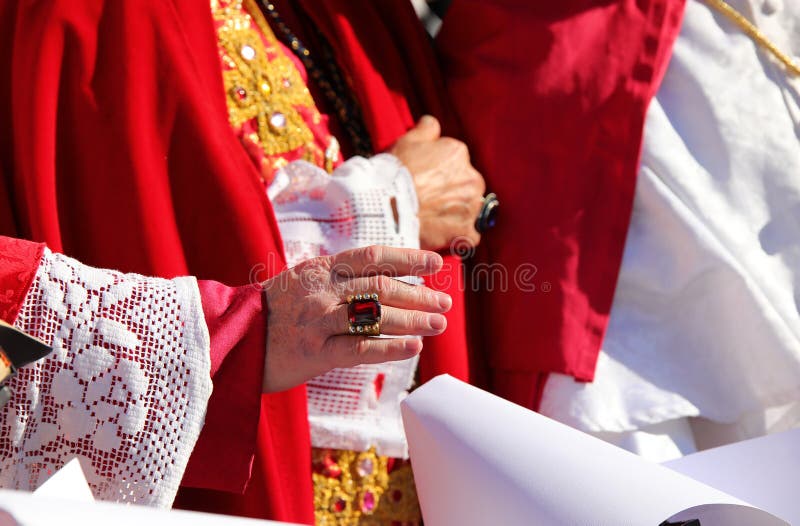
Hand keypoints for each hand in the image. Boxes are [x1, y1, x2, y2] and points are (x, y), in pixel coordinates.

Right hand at [261, 245, 451, 392]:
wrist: (232, 340)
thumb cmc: (272, 311)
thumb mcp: (302, 281)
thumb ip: (338, 278)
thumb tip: (384, 278)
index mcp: (321, 268)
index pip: (373, 256)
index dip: (407, 258)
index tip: (435, 262)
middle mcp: (323, 290)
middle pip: (382, 288)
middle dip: (419, 294)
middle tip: (445, 303)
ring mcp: (319, 321)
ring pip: (376, 317)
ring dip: (413, 320)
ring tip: (438, 324)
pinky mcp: (315, 353)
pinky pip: (360, 349)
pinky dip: (391, 348)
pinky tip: (414, 348)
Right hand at [389, 116, 485, 251]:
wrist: (386, 207)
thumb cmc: (394, 173)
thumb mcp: (406, 140)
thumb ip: (425, 129)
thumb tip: (431, 123)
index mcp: (458, 153)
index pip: (455, 162)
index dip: (439, 172)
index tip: (424, 180)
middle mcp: (472, 178)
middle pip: (466, 186)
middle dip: (451, 192)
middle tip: (427, 201)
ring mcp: (471, 207)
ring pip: (469, 210)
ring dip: (455, 214)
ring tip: (432, 219)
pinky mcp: (466, 233)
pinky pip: (469, 236)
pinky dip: (458, 237)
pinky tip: (440, 235)